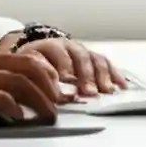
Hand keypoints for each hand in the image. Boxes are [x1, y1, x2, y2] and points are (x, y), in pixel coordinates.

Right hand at [0, 53, 67, 122]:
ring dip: (41, 100)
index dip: (50, 75)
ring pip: (22, 82)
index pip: (29, 59)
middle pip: (32, 67)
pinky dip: (16, 108)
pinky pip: (2, 98)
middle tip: (60, 104)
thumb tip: (18, 102)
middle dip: (51, 86)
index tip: (61, 92)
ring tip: (49, 115)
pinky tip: (21, 118)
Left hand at [7, 37, 127, 95]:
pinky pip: (106, 63)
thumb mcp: (24, 72)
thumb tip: (39, 100)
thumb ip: (31, 82)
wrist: (36, 56)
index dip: (60, 67)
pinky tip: (121, 85)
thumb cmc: (30, 69)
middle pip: (77, 57)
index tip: (64, 83)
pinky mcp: (92, 58)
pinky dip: (114, 74)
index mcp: (44, 47)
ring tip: (106, 91)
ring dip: (101, 76)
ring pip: (93, 59)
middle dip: (84, 75)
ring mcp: (80, 51)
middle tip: (88, 92)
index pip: (53, 54)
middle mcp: (65, 46)